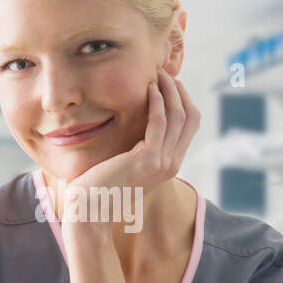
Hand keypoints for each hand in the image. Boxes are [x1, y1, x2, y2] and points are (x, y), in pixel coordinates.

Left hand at [63, 67, 200, 225]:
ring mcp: (163, 163)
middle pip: (190, 118)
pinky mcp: (149, 160)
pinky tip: (149, 89)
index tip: (170, 83)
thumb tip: (139, 133)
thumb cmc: (103, 187)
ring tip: (158, 74)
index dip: (184, 100)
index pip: (190, 126)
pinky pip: (160, 123)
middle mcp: (173, 164)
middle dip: (180, 92)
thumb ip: (140, 152)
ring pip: (178, 117)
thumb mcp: (128, 166)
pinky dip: (157, 102)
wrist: (92, 209)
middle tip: (166, 72)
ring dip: (170, 91)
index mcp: (170, 165)